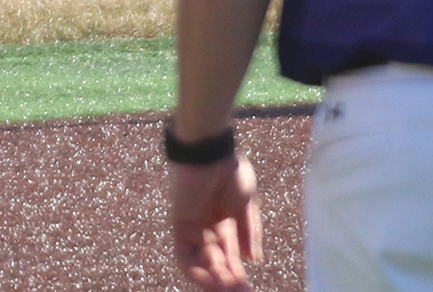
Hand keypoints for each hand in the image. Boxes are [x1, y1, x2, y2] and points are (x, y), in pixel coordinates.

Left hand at [169, 154, 261, 290]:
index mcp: (224, 220)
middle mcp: (207, 226)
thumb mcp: (246, 204)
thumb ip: (250, 232)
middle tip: (240, 291)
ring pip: (200, 261)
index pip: (229, 252)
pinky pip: (183, 254)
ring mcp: (192, 226)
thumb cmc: (230, 171)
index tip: (246, 286)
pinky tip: (211, 278)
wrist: (210, 153)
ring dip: (213, 277)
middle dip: (227, 278)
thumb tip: (254, 260)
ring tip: (228, 286)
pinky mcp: (179, 225)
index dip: (236, 270)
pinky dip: (195, 269)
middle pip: (215, 260)